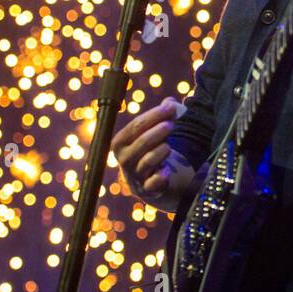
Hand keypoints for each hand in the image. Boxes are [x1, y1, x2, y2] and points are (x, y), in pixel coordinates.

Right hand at [111, 96, 196, 212]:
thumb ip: (162, 116)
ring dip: (161, 151)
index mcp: (120, 143)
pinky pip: (153, 183)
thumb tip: (170, 102)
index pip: (135, 126)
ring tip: (169, 146)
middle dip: (157, 131)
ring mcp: (135, 176)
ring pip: (147, 161)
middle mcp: (124, 160)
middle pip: (140, 143)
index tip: (170, 107)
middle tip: (172, 123)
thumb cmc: (152, 150)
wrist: (152, 182)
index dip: (153, 115)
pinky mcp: (148, 190)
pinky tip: (167, 171)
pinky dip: (160, 177)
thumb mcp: (153, 132)